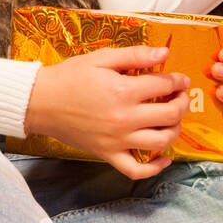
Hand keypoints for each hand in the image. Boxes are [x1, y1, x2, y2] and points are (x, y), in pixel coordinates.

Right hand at [24, 45, 190, 179]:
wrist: (40, 101)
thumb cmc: (70, 76)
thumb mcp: (102, 58)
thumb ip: (135, 55)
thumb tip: (164, 52)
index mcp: (123, 91)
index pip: (164, 86)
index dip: (178, 80)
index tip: (181, 79)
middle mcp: (124, 118)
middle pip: (170, 115)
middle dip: (182, 103)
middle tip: (181, 96)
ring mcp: (117, 140)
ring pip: (161, 142)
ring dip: (175, 130)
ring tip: (173, 119)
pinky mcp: (108, 154)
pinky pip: (137, 170)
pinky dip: (155, 168)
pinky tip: (164, 157)